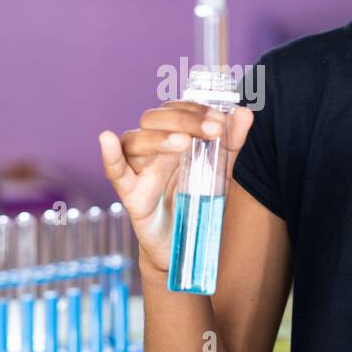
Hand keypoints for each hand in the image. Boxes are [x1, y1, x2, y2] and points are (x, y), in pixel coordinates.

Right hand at [98, 102, 252, 272]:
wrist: (187, 241)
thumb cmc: (197, 200)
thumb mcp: (220, 170)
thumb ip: (231, 143)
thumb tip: (244, 113)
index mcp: (170, 136)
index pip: (176, 109)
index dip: (196, 109)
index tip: (220, 120)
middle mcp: (151, 147)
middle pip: (154, 119)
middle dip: (184, 120)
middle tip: (212, 129)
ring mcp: (138, 168)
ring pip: (136, 140)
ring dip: (159, 137)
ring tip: (184, 143)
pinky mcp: (130, 193)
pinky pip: (115, 171)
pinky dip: (110, 155)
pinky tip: (107, 139)